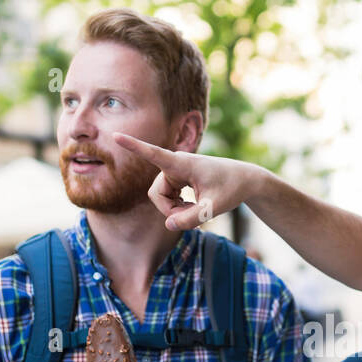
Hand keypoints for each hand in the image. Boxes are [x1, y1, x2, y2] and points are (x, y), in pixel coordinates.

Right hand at [112, 133, 266, 231]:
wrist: (245, 180)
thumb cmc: (232, 188)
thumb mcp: (214, 207)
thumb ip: (192, 219)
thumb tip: (168, 224)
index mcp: (183, 164)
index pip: (154, 154)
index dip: (134, 146)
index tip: (116, 136)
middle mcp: (175, 165)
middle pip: (156, 194)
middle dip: (169, 210)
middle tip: (191, 217)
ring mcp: (175, 172)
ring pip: (160, 198)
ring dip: (175, 210)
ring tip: (197, 209)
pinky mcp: (177, 179)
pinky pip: (167, 198)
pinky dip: (178, 207)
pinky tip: (194, 205)